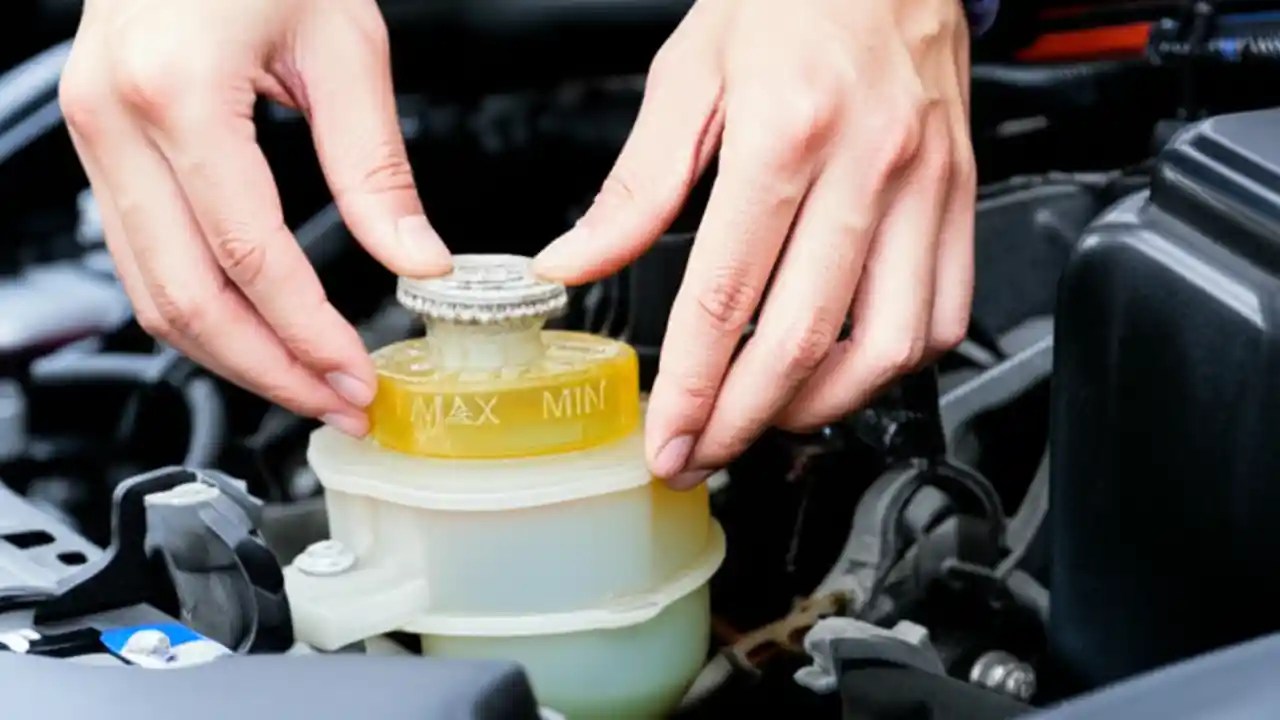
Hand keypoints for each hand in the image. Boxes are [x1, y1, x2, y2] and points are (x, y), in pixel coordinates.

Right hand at [59, 0, 449, 435]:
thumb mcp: (343, 44)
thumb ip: (375, 166)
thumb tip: (415, 262)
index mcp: (177, 92)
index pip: (251, 258)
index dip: (309, 335)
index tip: (358, 378)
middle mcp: (115, 120)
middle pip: (186, 298)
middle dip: (269, 371)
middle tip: (337, 405)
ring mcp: (94, 133)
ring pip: (151, 291)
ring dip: (232, 355)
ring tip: (305, 384)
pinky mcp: (101, 140)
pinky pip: (143, 255)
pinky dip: (202, 308)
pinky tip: (257, 332)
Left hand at [534, 0, 974, 486]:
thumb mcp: (688, 74)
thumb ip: (636, 186)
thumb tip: (576, 262)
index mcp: (785, 136)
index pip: (726, 299)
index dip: (690, 388)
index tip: (666, 441)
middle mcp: (865, 170)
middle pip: (803, 341)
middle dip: (741, 421)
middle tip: (702, 455)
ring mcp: (924, 189)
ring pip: (888, 346)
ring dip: (821, 407)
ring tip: (767, 418)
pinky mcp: (959, 197)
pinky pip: (945, 313)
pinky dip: (894, 365)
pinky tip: (844, 368)